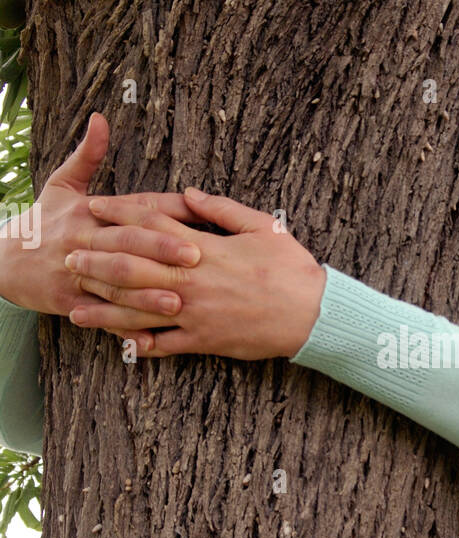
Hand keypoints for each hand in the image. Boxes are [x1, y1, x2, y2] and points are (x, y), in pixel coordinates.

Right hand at [0, 112, 204, 343]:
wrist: (3, 260)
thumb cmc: (43, 221)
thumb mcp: (61, 183)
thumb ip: (88, 154)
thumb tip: (101, 118)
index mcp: (90, 210)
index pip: (135, 206)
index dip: (168, 207)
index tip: (201, 209)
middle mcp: (85, 239)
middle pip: (126, 242)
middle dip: (160, 248)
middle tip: (196, 255)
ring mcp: (76, 272)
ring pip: (114, 283)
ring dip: (146, 294)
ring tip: (176, 300)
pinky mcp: (69, 301)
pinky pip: (101, 315)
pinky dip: (123, 327)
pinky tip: (148, 336)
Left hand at [66, 187, 325, 359]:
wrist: (313, 314)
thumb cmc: (291, 268)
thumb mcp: (262, 226)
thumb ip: (222, 209)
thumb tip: (188, 193)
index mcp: (205, 248)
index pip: (152, 224)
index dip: (119, 213)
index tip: (93, 207)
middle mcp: (192, 280)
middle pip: (133, 268)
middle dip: (96, 262)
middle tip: (67, 256)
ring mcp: (194, 313)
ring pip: (139, 311)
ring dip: (104, 308)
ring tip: (76, 306)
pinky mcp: (203, 340)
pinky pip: (165, 345)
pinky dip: (140, 345)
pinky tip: (117, 343)